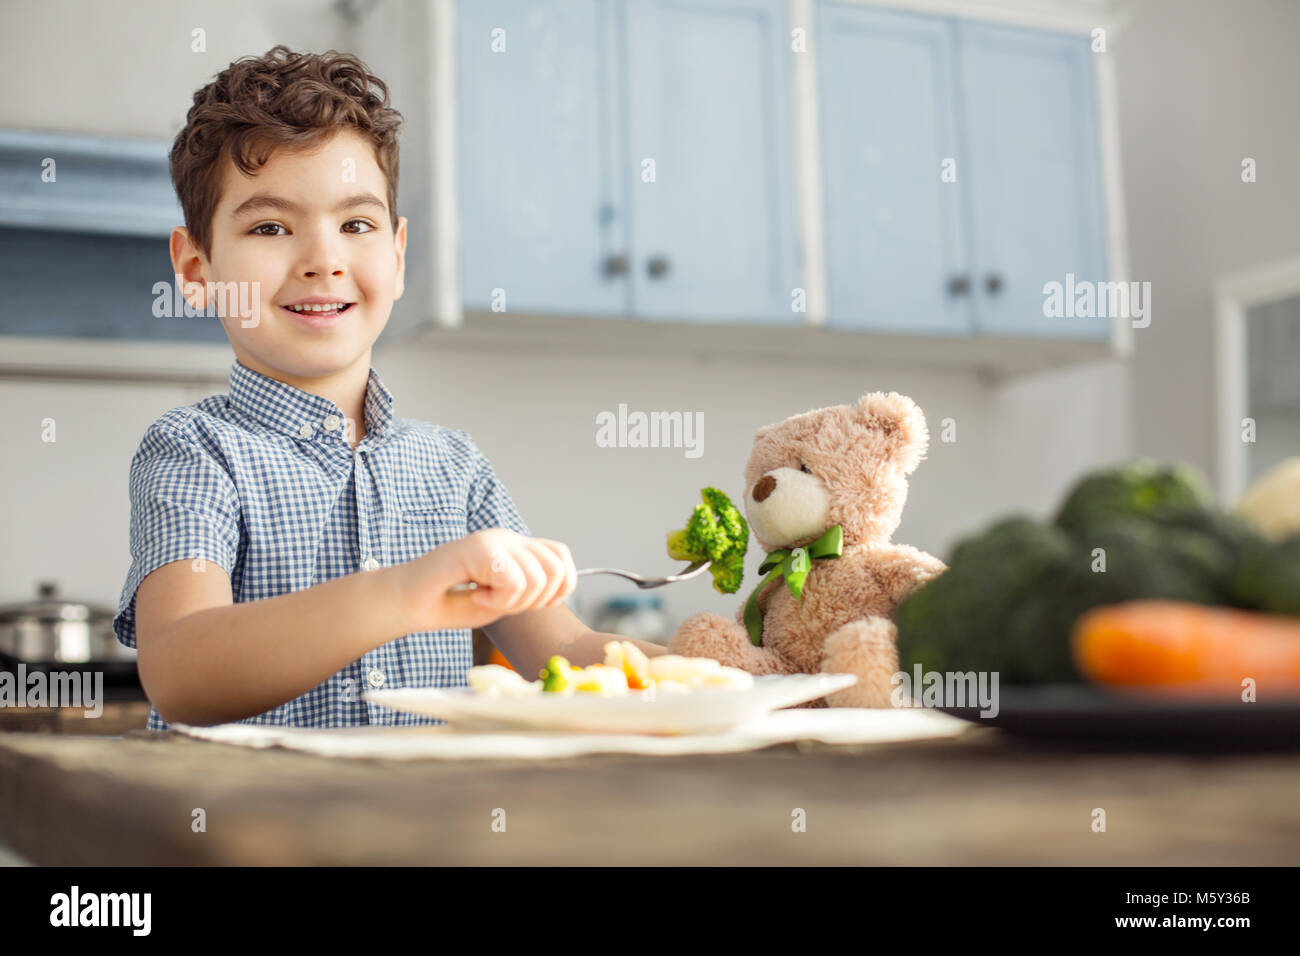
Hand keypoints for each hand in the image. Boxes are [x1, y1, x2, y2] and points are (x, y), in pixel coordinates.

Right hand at [396, 528, 577, 631]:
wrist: (404, 604)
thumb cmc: (446, 603)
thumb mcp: (498, 600)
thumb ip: (526, 592)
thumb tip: (556, 590)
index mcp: (513, 546)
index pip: (560, 557)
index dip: (561, 586)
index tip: (536, 605)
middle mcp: (506, 537)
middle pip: (555, 569)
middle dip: (535, 600)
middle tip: (502, 603)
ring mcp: (492, 539)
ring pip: (536, 578)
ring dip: (512, 601)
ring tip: (484, 598)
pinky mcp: (478, 547)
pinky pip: (513, 582)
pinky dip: (497, 599)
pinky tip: (474, 595)